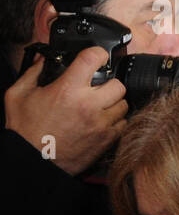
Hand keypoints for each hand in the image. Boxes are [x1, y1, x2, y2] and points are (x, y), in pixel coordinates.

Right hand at [3, 48, 127, 175]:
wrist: (32, 161)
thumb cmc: (25, 131)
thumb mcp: (18, 95)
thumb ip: (32, 72)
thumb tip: (43, 59)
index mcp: (67, 90)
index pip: (93, 58)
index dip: (97, 53)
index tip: (96, 56)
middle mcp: (88, 105)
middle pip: (118, 84)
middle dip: (109, 83)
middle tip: (97, 88)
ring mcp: (100, 123)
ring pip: (124, 104)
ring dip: (113, 102)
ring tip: (98, 105)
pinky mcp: (107, 139)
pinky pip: (123, 123)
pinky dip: (115, 121)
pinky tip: (100, 121)